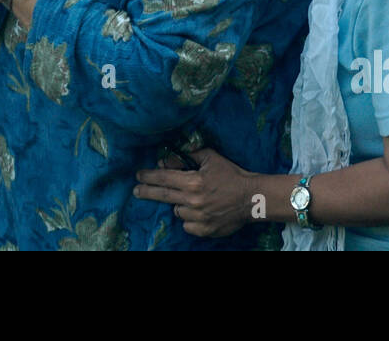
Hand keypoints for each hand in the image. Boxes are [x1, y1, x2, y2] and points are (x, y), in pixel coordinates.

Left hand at [134, 147, 257, 238]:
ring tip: (192, 199)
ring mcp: (198, 218)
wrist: (252, 198)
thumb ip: (188, 157)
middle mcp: (193, 200)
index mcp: (193, 181)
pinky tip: (200, 212)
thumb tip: (165, 161)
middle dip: (146, 192)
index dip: (149, 177)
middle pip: (163, 196)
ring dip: (179, 204)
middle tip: (136, 191)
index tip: (138, 176)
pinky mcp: (205, 230)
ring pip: (178, 211)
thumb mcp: (210, 158)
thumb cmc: (231, 174)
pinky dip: (190, 219)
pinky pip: (187, 225)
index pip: (164, 178)